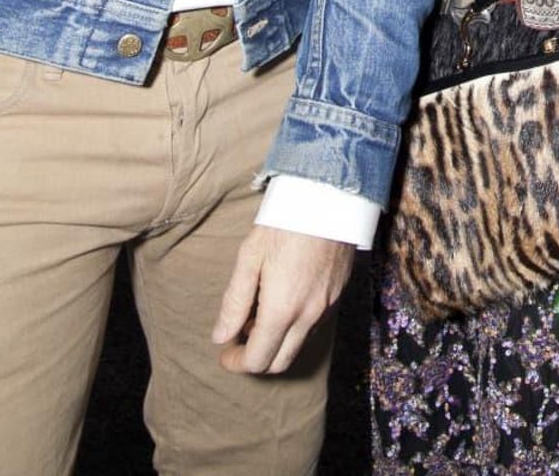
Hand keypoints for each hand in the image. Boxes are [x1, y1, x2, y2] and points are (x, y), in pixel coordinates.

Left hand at [212, 226, 353, 374]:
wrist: (329, 196)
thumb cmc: (284, 222)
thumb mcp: (249, 257)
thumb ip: (234, 302)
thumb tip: (220, 337)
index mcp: (282, 309)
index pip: (258, 360)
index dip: (236, 362)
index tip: (224, 351)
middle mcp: (308, 316)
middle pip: (280, 362)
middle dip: (256, 359)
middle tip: (239, 339)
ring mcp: (327, 307)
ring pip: (299, 346)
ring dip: (276, 343)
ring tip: (259, 315)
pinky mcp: (338, 295)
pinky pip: (314, 327)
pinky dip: (295, 328)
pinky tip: (284, 302)